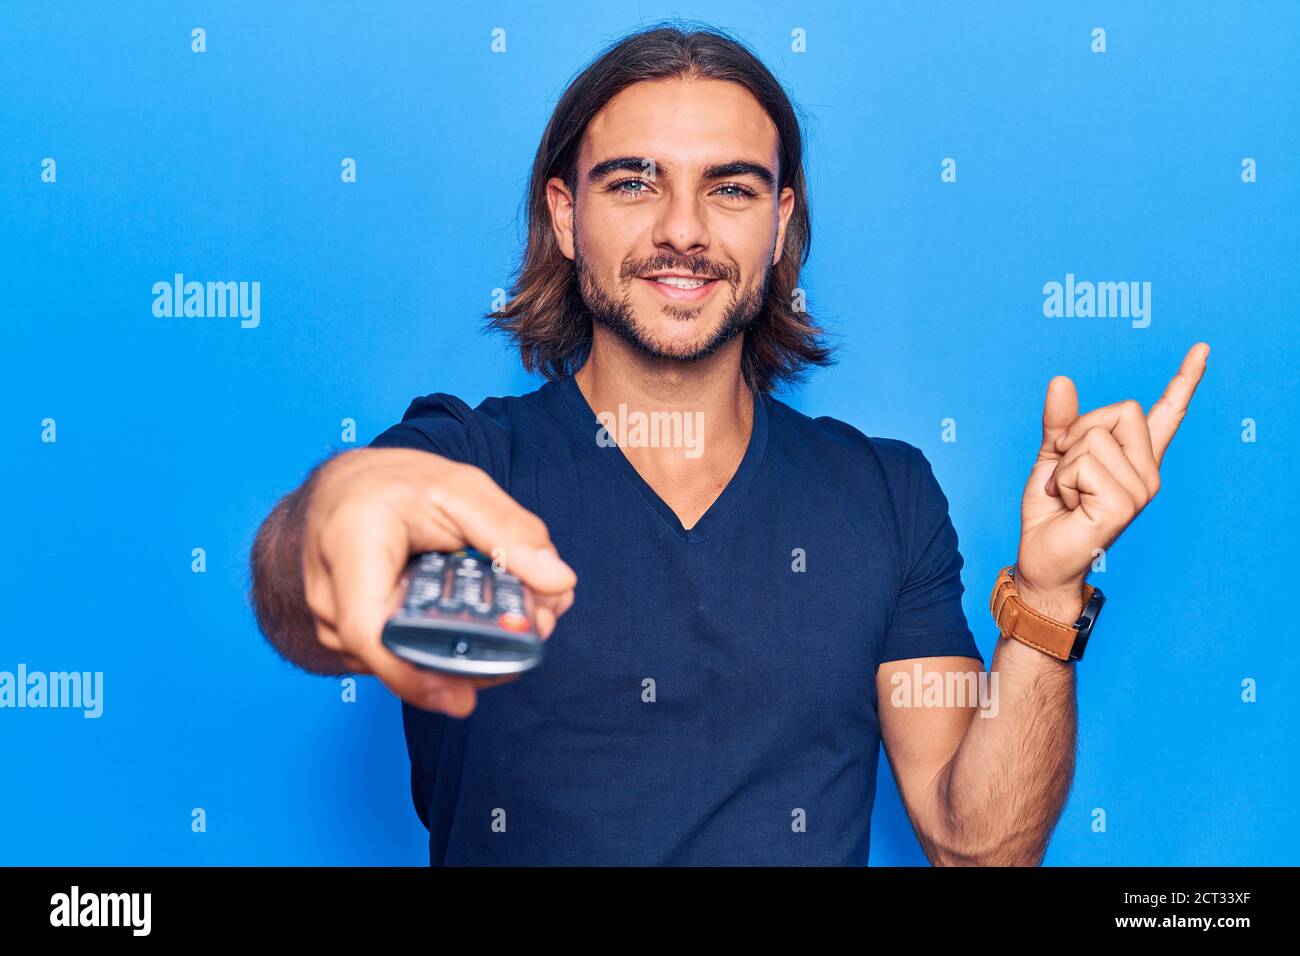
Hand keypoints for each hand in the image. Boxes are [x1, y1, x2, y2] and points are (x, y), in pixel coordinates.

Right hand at [301, 447, 577, 716]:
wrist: (340, 493)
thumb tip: (557, 581)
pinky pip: (402, 659)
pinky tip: (482, 621)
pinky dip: (446, 646)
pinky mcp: (350, 646)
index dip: (413, 672)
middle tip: (538, 625)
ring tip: (519, 613)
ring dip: (467, 650)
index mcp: (350, 545)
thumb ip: (509, 530)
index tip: (460, 698)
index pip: (369, 629)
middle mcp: (329, 597)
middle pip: (399, 656)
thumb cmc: (392, 485)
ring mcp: (333, 628)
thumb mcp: (457, 487)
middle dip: (474, 655)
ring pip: (406, 663)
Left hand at [1015, 342, 1209, 614]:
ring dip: (1066, 463)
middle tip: (1068, 473)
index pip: (1166, 413)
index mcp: (1135, 457)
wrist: (1041, 557)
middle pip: (1120, 410)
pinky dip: (1063, 481)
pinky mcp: (1125, 505)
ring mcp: (1141, 489)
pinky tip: (1071, 505)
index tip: (1201, 349)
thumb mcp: (1053, 457)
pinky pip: (1083, 465)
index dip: (1184, 380)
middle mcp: (1147, 471)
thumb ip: (1061, 421)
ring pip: (1095, 438)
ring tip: (1069, 494)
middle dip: (1079, 433)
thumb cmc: (1052, 511)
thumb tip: (1062, 381)